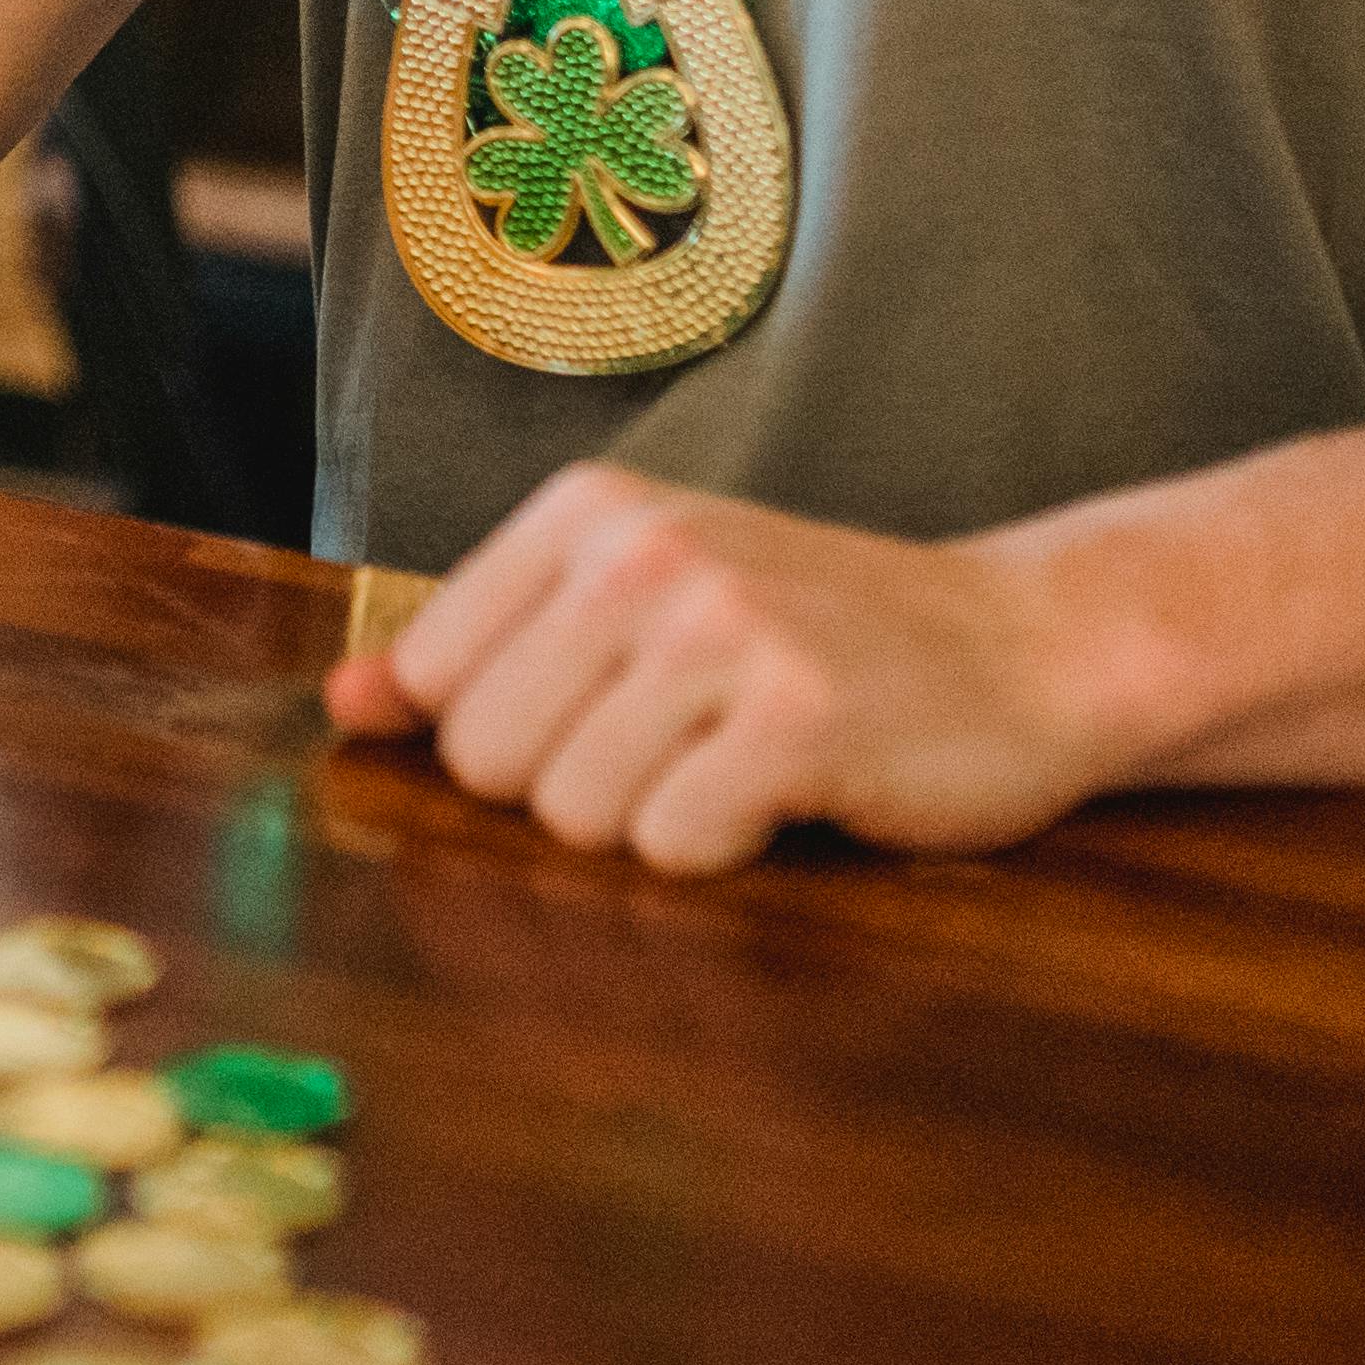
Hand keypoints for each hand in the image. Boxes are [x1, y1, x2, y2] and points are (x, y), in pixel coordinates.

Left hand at [325, 461, 1125, 873]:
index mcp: (587, 512)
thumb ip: (485, 652)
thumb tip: (343, 707)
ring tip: (734, 765)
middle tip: (681, 747)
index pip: (436, 678)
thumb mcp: (638, 606)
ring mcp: (724, 630)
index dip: (507, 734)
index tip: (602, 713)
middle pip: (491, 761)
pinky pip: (673, 847)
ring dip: (654, 824)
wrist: (1021, 648)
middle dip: (572, 790)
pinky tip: (783, 797)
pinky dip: (722, 852)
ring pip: (575, 815)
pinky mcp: (799, 719)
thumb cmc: (811, 637)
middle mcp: (644, 553)